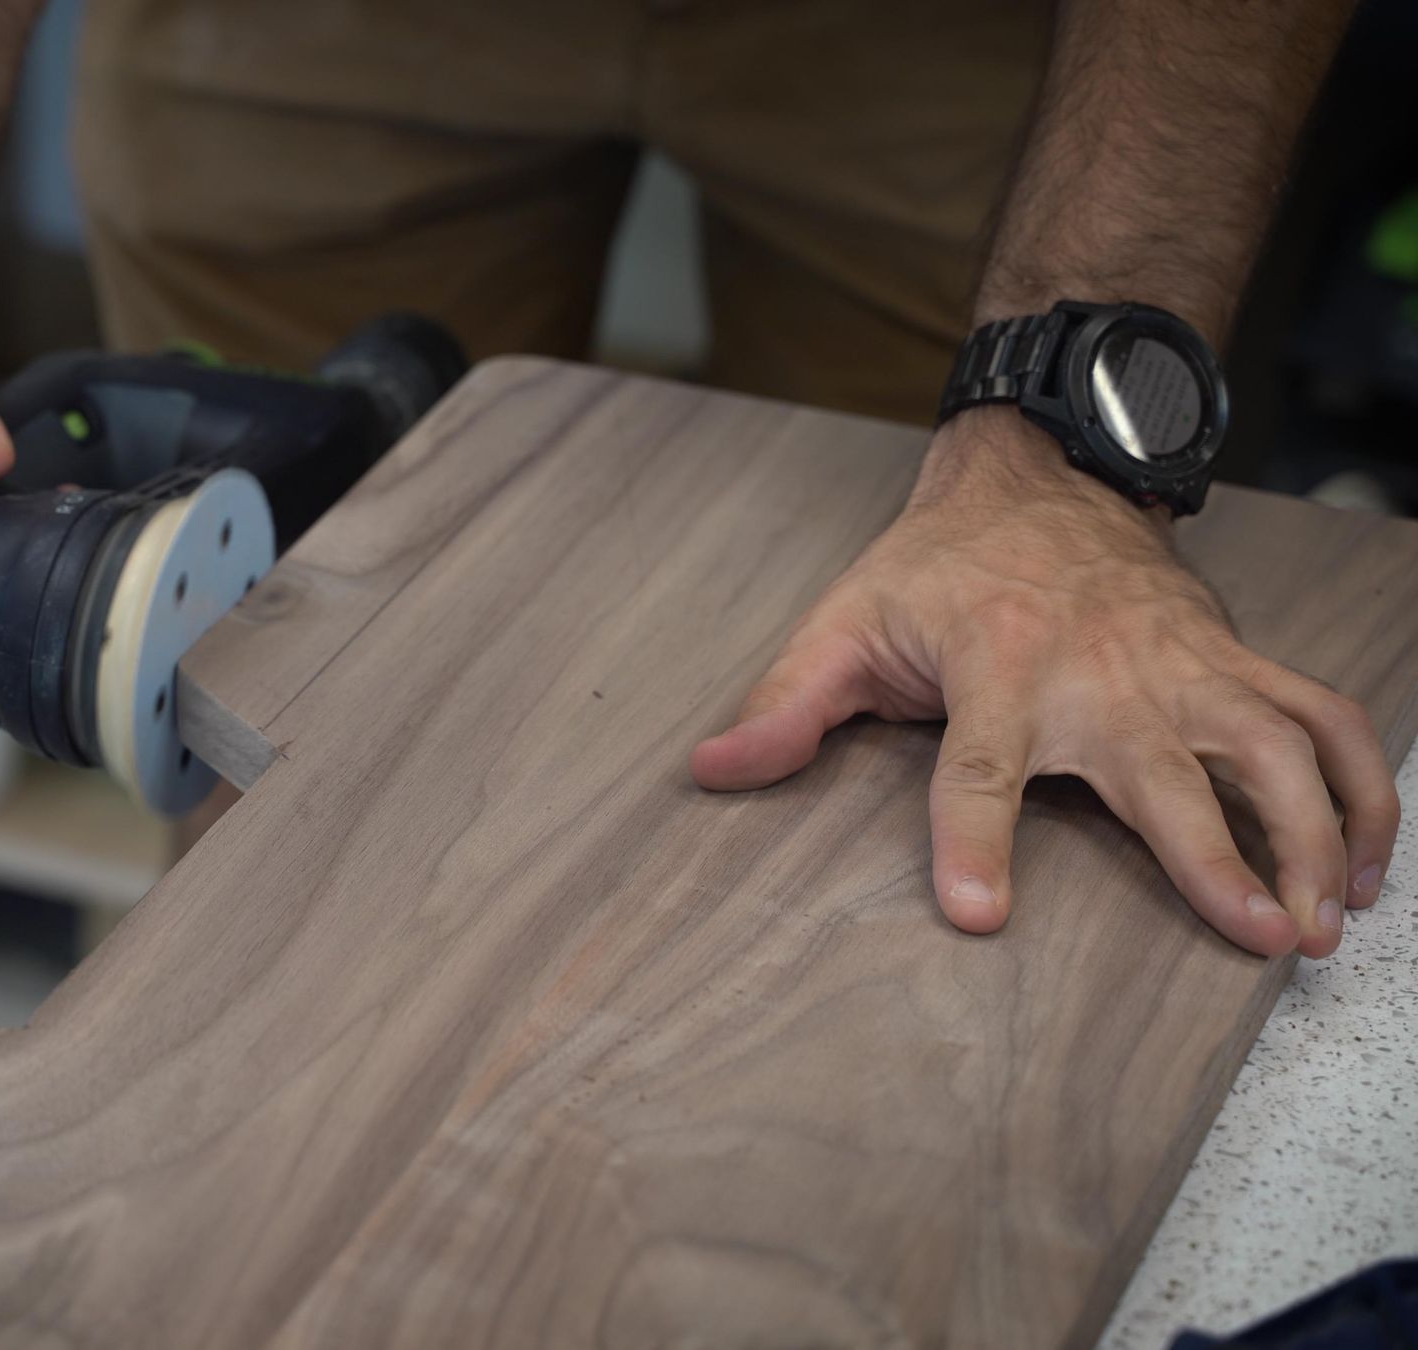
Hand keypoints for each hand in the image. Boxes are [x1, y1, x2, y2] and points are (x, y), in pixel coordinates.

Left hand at [689, 408, 1397, 957]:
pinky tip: (1364, 866)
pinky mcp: (1236, 663)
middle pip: (1167, 770)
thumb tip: (709, 767)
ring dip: (1311, 834)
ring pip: (1273, 748)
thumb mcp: (844, 623)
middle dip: (1214, 853)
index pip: (978, 767)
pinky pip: (1321, 721)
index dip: (974, 840)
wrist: (1042, 477)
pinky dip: (1359, 788)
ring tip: (1318, 925)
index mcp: (996, 666)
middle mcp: (1103, 672)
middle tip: (1254, 933)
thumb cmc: (938, 566)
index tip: (981, 915)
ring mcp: (1185, 667)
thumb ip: (784, 704)